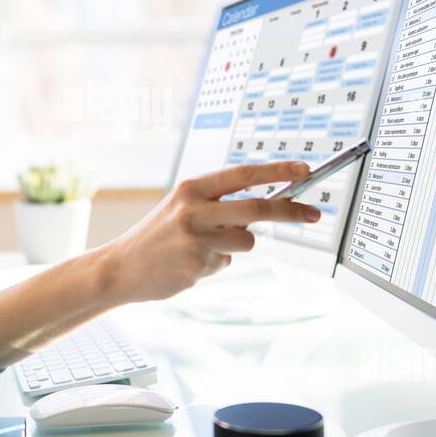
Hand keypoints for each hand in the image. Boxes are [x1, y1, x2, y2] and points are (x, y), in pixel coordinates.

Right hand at [101, 160, 320, 304]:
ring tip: (205, 249)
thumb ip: (218, 205)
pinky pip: (226, 263)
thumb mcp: (182, 208)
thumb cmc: (158, 236)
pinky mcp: (197, 264)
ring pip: (246, 242)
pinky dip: (214, 264)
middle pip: (258, 207)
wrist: (122, 267)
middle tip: (314, 213)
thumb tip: (263, 210)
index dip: (277, 171)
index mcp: (192, 188)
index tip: (304, 170)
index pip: (243, 173)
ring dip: (236, 247)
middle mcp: (195, 209)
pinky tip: (189, 264)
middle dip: (291, 210)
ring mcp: (197, 238)